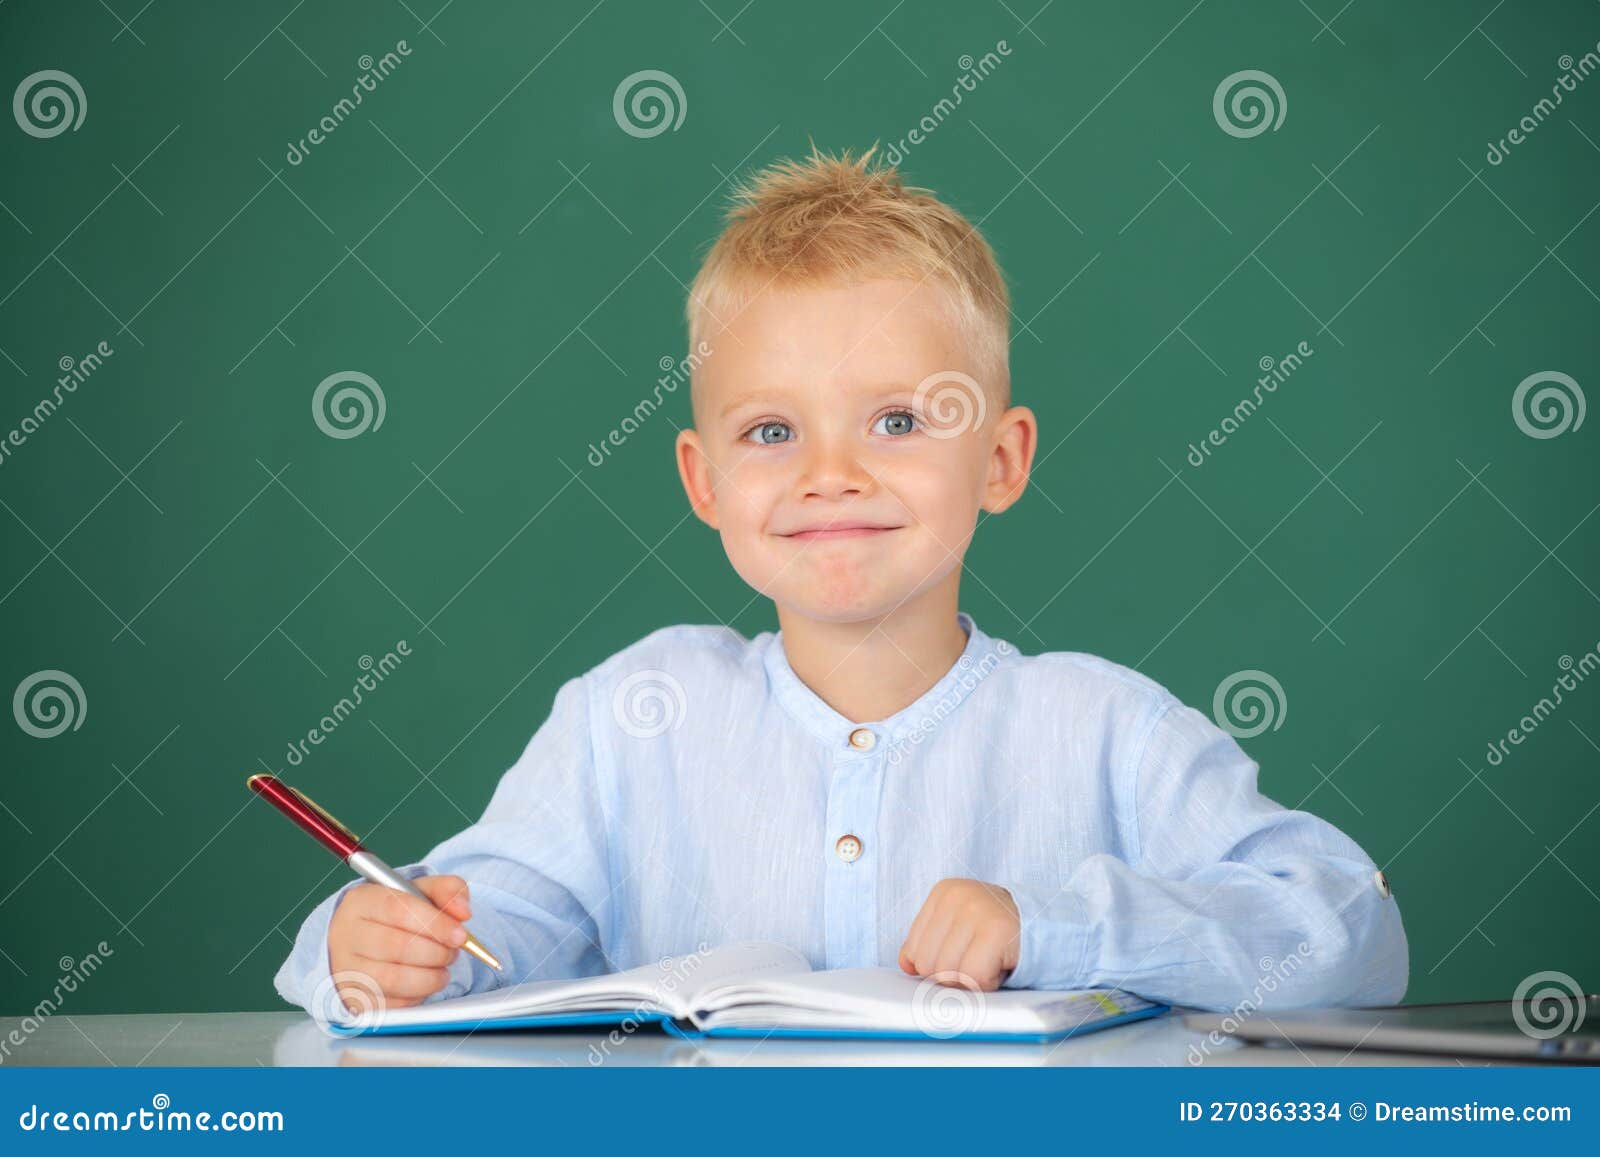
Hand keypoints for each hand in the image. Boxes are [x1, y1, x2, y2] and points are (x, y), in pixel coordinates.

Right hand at [326, 875, 471, 1010]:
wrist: (360, 942)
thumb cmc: (394, 916)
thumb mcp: (420, 892)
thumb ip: (447, 890)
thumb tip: (463, 912)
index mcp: (361, 901)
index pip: (399, 909)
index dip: (436, 924)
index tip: (460, 935)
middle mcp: (346, 934)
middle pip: (397, 946)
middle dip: (437, 953)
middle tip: (452, 952)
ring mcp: (346, 969)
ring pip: (394, 979)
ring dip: (429, 978)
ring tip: (442, 970)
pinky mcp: (352, 998)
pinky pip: (391, 1003)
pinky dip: (416, 996)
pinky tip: (424, 984)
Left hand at [897, 878, 1020, 991]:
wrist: (1046, 926)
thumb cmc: (998, 931)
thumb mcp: (958, 928)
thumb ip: (928, 944)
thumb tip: (906, 965)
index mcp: (943, 892)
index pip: (914, 950)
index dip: (937, 965)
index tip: (963, 954)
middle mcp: (958, 896)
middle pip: (928, 964)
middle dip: (953, 974)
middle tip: (978, 959)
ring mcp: (977, 911)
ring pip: (948, 972)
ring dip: (972, 980)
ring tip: (990, 959)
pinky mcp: (996, 930)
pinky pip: (973, 977)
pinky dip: (987, 982)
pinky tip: (1000, 965)